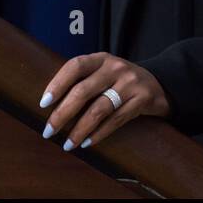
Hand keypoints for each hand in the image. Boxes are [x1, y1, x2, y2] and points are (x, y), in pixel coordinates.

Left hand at [37, 52, 171, 150]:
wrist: (159, 85)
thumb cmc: (120, 81)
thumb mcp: (104, 72)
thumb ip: (84, 80)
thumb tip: (50, 104)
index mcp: (101, 59)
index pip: (75, 66)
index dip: (58, 83)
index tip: (43, 103)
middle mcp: (115, 68)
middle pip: (83, 91)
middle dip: (62, 113)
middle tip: (49, 131)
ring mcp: (130, 83)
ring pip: (99, 109)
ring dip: (79, 129)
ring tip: (68, 144)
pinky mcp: (142, 99)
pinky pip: (116, 120)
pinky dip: (99, 134)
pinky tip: (87, 143)